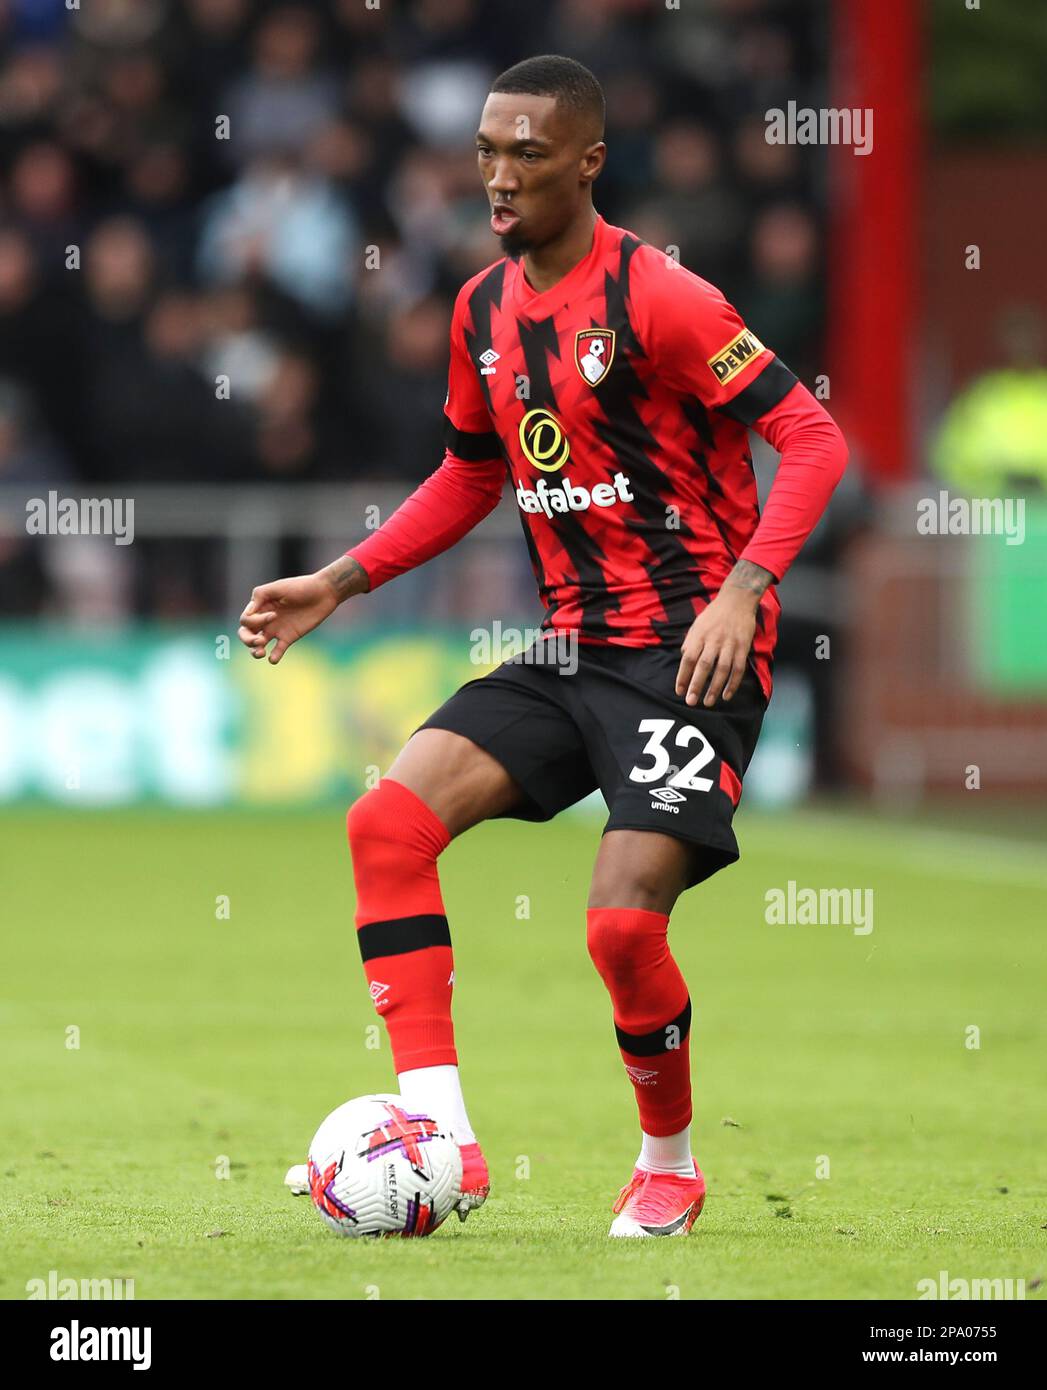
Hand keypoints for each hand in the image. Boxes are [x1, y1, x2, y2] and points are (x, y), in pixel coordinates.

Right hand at [238, 571, 340, 665]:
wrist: (323, 593)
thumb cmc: (300, 586)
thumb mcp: (278, 587)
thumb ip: (260, 595)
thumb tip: (248, 612)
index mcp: (260, 606)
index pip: (246, 620)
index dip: (255, 621)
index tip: (274, 614)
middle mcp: (265, 619)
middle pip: (246, 634)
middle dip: (247, 640)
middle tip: (259, 641)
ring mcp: (277, 629)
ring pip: (258, 645)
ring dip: (255, 651)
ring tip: (261, 652)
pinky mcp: (289, 637)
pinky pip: (277, 651)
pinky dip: (274, 657)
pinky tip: (273, 659)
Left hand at [675, 561, 772, 706]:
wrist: (737, 600)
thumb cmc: (714, 615)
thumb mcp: (697, 625)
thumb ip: (690, 642)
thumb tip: (684, 659)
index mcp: (700, 635)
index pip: (688, 658)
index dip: (683, 676)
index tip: (679, 691)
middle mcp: (714, 640)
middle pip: (704, 666)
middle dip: (696, 685)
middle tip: (691, 701)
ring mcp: (730, 644)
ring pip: (722, 670)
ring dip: (715, 688)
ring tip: (708, 702)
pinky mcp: (743, 647)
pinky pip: (738, 669)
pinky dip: (733, 684)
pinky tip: (726, 695)